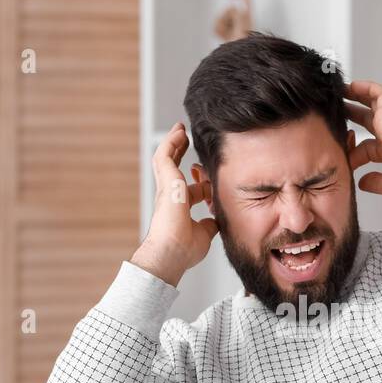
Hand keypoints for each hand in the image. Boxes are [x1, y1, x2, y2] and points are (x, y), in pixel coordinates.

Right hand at [132, 122, 216, 285]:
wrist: (172, 252)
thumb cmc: (184, 250)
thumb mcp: (205, 234)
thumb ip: (210, 224)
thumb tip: (216, 220)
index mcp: (180, 209)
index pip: (192, 190)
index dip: (203, 183)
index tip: (211, 178)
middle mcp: (171, 196)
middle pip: (174, 169)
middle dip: (181, 154)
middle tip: (186, 140)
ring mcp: (167, 188)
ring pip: (166, 158)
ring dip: (174, 143)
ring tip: (180, 129)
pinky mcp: (167, 181)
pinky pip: (165, 155)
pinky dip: (171, 142)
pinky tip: (179, 132)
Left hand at [344, 80, 381, 201]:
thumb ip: (373, 182)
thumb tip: (361, 183)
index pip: (365, 148)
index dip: (351, 151)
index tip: (340, 158)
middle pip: (366, 120)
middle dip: (351, 114)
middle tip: (335, 109)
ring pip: (372, 102)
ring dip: (356, 95)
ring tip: (339, 90)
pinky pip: (379, 94)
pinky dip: (367, 87)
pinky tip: (352, 84)